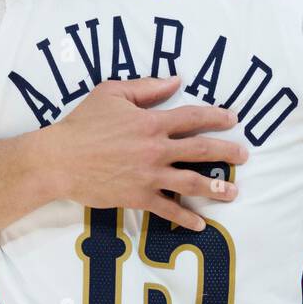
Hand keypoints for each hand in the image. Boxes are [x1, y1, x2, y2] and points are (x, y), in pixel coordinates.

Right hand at [43, 76, 247, 230]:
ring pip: (191, 181)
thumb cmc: (82, 124)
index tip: (233, 119)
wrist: (58, 159)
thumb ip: (146, 87)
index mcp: (151, 122)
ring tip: (233, 192)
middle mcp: (156, 149)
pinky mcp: (138, 197)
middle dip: (226, 152)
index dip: (216, 117)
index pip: (193, 117)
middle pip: (201, 149)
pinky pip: (168, 209)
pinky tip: (201, 223)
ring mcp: (149, 175)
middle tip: (244, 155)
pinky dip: (186, 218)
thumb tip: (175, 80)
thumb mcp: (111, 93)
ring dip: (215, 188)